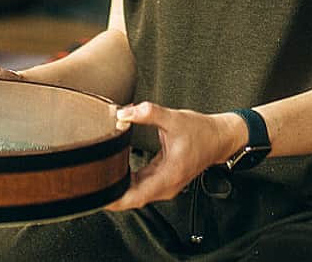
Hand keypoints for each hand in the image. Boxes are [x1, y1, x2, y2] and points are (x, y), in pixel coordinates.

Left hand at [105, 102, 244, 210]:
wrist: (220, 138)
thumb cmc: (201, 131)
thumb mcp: (174, 118)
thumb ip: (148, 113)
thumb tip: (125, 113)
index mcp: (169, 175)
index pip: (135, 197)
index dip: (114, 199)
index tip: (98, 195)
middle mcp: (167, 185)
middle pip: (132, 198)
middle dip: (111, 194)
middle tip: (91, 184)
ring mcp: (166, 185)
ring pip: (137, 194)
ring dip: (120, 189)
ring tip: (100, 178)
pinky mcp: (165, 180)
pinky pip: (142, 187)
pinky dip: (129, 183)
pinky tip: (118, 173)